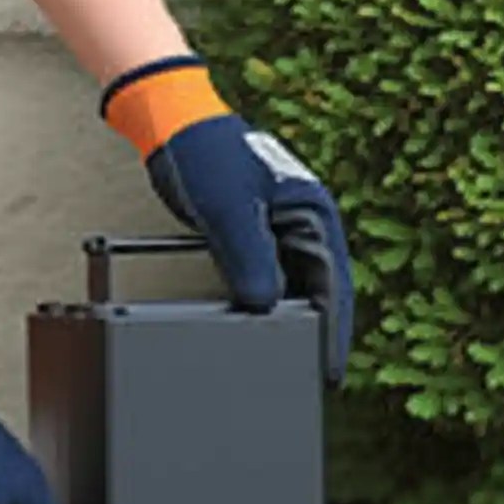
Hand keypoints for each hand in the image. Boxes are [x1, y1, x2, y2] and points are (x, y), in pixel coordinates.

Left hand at [103, 56, 353, 384]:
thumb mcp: (229, 211)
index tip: (329, 372)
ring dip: (288, 320)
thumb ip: (250, 259)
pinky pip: (266, 278)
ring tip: (285, 362)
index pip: (332, 287)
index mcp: (313, 214)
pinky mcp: (254, 234)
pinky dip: (263, 303)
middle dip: (315, 334)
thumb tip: (265, 306)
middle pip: (317, 291)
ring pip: (291, 287)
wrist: (171, 124)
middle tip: (309, 379)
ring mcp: (278, 230)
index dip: (333, 334)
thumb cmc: (205, 153)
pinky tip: (254, 328)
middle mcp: (303, 224)